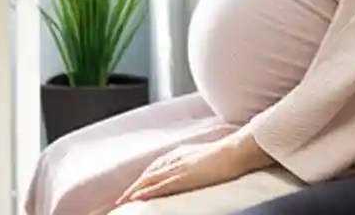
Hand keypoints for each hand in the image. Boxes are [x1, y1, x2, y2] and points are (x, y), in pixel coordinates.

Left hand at [115, 140, 242, 204]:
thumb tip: (191, 175)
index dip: (142, 181)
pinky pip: (159, 186)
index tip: (132, 191)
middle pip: (147, 176)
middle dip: (133, 188)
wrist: (233, 152)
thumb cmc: (225, 156)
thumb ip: (192, 165)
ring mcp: (177, 168)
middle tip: (120, 200)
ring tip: (122, 202)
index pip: (154, 170)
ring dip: (134, 192)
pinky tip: (136, 198)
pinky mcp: (182, 177)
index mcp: (177, 155)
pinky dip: (146, 192)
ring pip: (149, 181)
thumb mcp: (203, 159)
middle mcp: (173, 160)